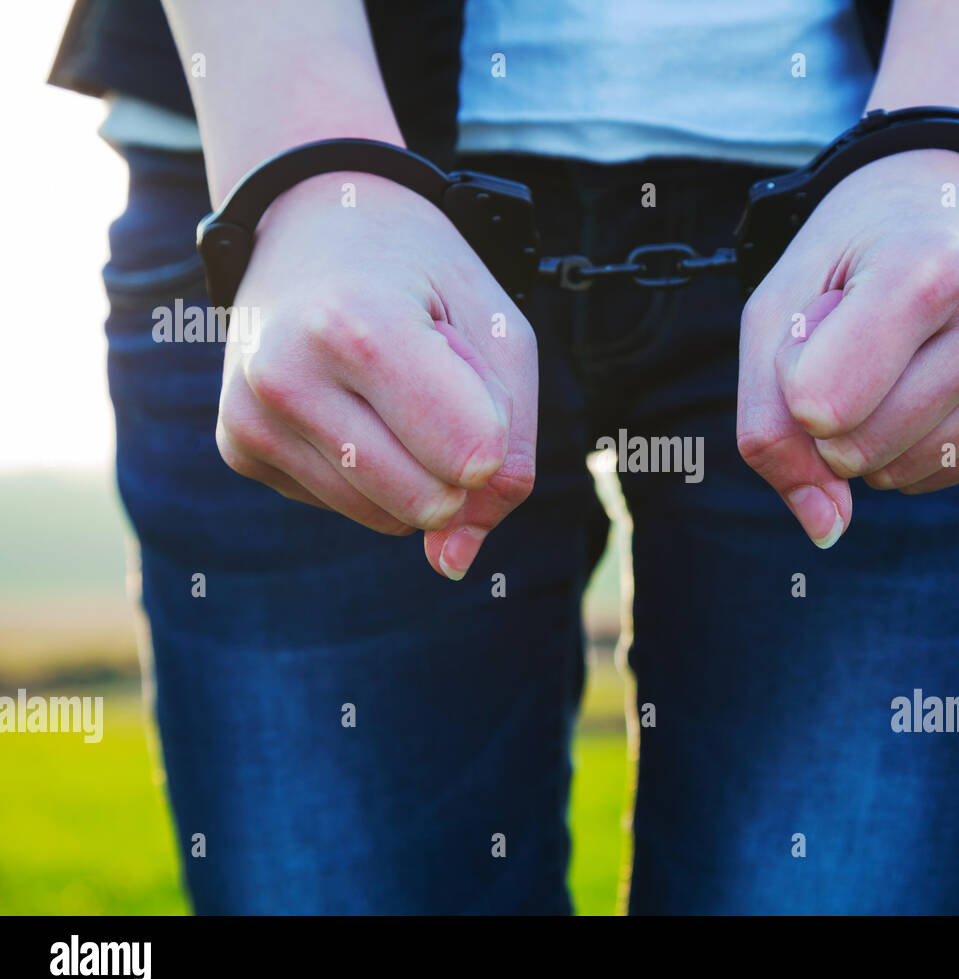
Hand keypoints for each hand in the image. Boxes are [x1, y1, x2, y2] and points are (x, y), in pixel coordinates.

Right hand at [215, 173, 536, 579]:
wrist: (312, 222)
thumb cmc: (424, 274)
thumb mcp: (500, 333)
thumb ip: (510, 451)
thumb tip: (451, 566)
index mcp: (354, 325)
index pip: (471, 459)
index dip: (495, 428)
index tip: (466, 366)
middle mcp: (284, 375)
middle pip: (432, 503)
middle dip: (459, 459)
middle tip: (428, 372)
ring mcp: (249, 417)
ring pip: (393, 519)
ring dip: (418, 467)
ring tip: (387, 382)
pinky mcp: (238, 450)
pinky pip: (352, 509)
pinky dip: (375, 471)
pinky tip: (351, 401)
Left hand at [737, 148, 958, 547]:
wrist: (944, 208)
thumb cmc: (845, 259)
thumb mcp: (774, 313)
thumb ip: (770, 426)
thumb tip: (827, 529)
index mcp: (927, 271)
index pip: (818, 407)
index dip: (792, 380)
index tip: (820, 318)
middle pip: (855, 450)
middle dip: (826, 415)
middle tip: (854, 336)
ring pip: (895, 473)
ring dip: (864, 434)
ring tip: (890, 354)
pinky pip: (936, 476)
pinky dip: (904, 446)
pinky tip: (923, 380)